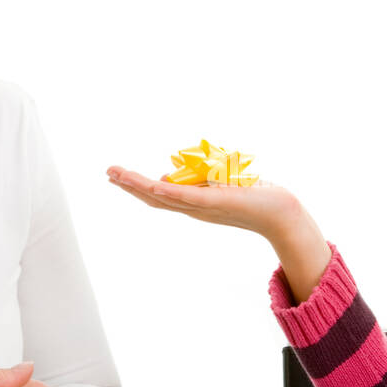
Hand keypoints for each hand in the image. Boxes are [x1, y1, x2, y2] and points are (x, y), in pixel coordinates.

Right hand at [107, 165, 332, 302]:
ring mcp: (201, 207)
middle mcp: (193, 208)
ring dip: (138, 185)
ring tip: (117, 174)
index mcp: (193, 204)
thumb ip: (194, 179)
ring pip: (163, 195)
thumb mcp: (218, 183)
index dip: (135, 187)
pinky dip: (167, 189)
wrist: (279, 213)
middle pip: (153, 197)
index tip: (116, 175)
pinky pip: (186, 196)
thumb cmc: (253, 197)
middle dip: (129, 185)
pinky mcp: (214, 203)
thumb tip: (165, 174)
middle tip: (108, 172)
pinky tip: (151, 182)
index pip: (158, 195)